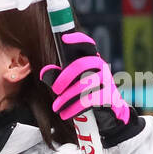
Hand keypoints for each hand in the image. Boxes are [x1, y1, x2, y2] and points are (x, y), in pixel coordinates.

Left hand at [39, 30, 142, 146]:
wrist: (108, 114)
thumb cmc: (87, 95)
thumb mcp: (71, 84)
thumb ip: (57, 77)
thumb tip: (44, 71)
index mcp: (91, 61)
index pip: (87, 45)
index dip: (77, 40)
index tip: (64, 39)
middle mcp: (101, 67)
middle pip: (81, 65)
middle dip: (64, 78)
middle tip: (55, 90)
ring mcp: (106, 81)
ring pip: (83, 85)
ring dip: (66, 98)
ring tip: (57, 107)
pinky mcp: (108, 96)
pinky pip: (88, 100)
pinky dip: (73, 108)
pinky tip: (66, 114)